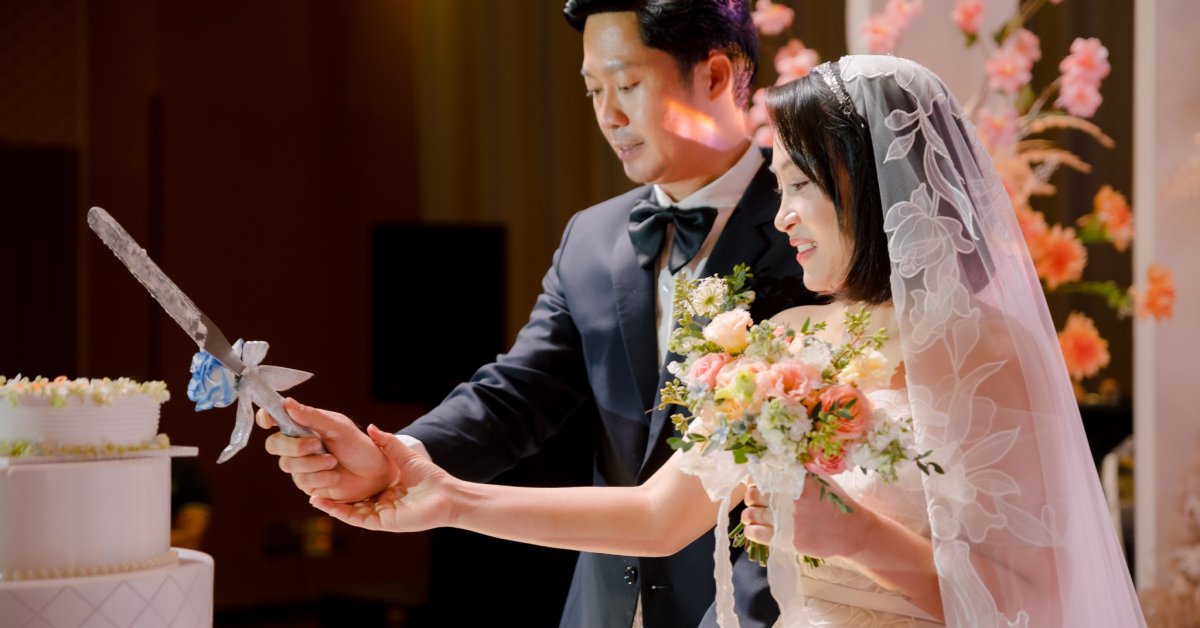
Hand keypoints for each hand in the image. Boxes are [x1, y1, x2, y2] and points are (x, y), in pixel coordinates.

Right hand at [257, 398, 401, 501]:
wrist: (376, 473)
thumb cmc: (359, 445)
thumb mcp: (339, 428)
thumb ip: (313, 417)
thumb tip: (287, 402)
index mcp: (304, 425)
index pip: (275, 418)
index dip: (266, 418)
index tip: (269, 422)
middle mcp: (298, 444)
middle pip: (273, 444)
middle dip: (294, 446)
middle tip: (317, 444)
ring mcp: (300, 465)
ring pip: (287, 464)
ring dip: (312, 463)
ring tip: (333, 461)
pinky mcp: (307, 483)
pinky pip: (301, 481)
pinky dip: (319, 478)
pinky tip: (334, 476)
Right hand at [310, 424, 455, 532]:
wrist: (446, 494)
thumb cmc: (429, 476)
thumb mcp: (403, 455)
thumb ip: (386, 442)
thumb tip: (370, 426)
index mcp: (384, 491)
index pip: (357, 488)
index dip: (340, 481)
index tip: (324, 469)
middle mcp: (380, 505)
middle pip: (349, 502)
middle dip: (331, 494)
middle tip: (310, 485)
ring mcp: (381, 515)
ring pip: (349, 512)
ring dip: (331, 505)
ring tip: (312, 495)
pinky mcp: (383, 523)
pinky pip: (357, 519)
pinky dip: (341, 512)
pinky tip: (327, 504)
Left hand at [741, 474, 872, 559]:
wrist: (851, 532)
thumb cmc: (836, 504)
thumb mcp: (823, 481)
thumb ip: (803, 471)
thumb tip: (783, 461)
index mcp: (796, 483)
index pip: (764, 476)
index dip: (755, 479)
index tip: (755, 482)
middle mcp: (788, 500)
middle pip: (753, 494)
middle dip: (750, 496)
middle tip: (754, 499)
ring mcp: (785, 521)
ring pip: (751, 514)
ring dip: (748, 514)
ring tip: (752, 515)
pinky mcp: (785, 540)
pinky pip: (756, 533)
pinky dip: (751, 530)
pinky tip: (754, 528)